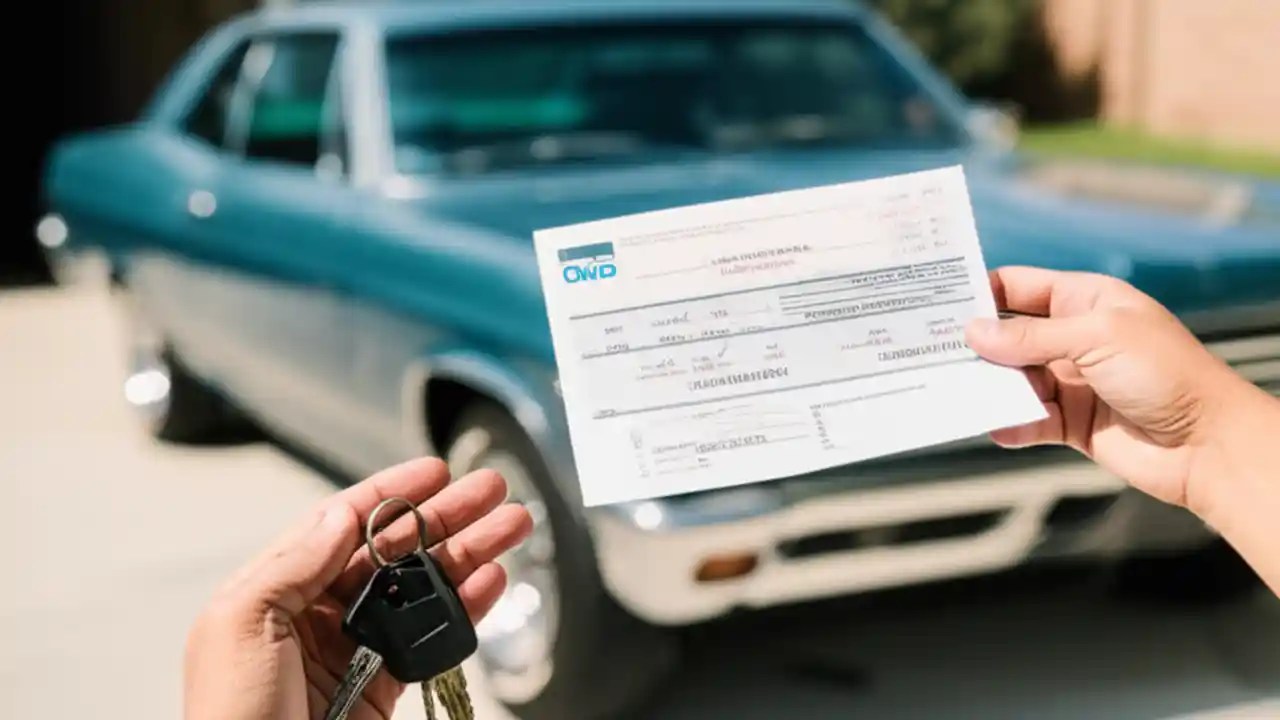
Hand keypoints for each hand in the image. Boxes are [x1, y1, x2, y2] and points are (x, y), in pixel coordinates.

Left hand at [183, 457, 532, 719]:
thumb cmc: (229, 719)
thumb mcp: (237, 626)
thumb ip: (292, 565)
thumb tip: (339, 516)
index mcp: (275, 590)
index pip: (341, 523)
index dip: (391, 492)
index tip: (433, 471)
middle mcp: (317, 614)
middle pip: (395, 548)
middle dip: (447, 516)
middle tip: (490, 491)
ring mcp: (355, 650)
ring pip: (422, 588)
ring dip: (469, 554)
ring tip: (510, 527)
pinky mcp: (384, 687)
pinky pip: (432, 638)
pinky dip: (465, 608)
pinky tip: (489, 582)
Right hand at [963, 266, 1258, 514]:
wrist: (1208, 445)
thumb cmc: (1167, 374)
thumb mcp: (1095, 339)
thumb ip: (1030, 337)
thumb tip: (973, 333)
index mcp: (1085, 301)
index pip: (1019, 288)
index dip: (981, 293)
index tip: (939, 303)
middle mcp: (1073, 338)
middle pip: (1007, 336)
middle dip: (974, 343)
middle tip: (929, 349)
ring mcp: (1071, 381)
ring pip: (1012, 379)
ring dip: (987, 385)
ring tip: (953, 388)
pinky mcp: (1070, 422)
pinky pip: (1026, 419)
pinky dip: (1008, 422)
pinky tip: (993, 424)